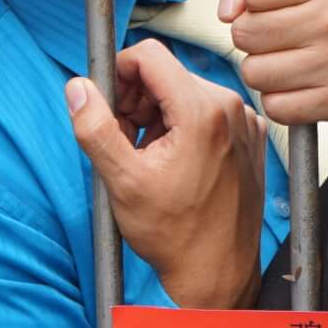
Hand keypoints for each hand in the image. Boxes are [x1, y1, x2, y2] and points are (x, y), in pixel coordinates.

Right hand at [65, 40, 266, 309]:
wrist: (218, 272)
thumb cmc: (176, 235)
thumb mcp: (122, 182)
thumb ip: (95, 128)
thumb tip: (77, 88)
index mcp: (202, 111)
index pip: (149, 55)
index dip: (118, 73)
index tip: (107, 103)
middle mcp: (231, 108)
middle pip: (166, 74)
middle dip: (135, 100)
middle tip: (122, 140)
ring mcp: (245, 123)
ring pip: (185, 93)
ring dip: (157, 116)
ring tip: (145, 157)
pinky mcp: (250, 138)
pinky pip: (207, 112)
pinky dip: (183, 128)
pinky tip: (172, 163)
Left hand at [218, 0, 327, 124]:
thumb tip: (227, 12)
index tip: (276, 1)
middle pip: (246, 33)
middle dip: (253, 35)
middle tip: (280, 33)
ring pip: (255, 73)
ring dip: (263, 69)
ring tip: (290, 58)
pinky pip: (276, 107)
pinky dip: (280, 99)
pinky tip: (301, 84)